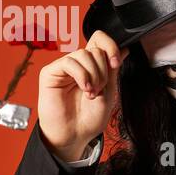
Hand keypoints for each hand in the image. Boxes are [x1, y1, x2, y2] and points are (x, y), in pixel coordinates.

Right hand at [37, 30, 121, 162]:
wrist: (76, 134)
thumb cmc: (91, 117)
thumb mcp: (109, 90)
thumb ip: (113, 69)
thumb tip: (124, 49)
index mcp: (93, 66)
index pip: (100, 40)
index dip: (111, 46)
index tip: (116, 64)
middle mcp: (78, 64)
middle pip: (96, 49)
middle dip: (103, 71)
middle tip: (99, 90)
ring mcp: (64, 67)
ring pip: (84, 54)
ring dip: (93, 75)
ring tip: (91, 93)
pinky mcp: (51, 72)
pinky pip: (69, 62)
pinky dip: (82, 75)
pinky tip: (84, 89)